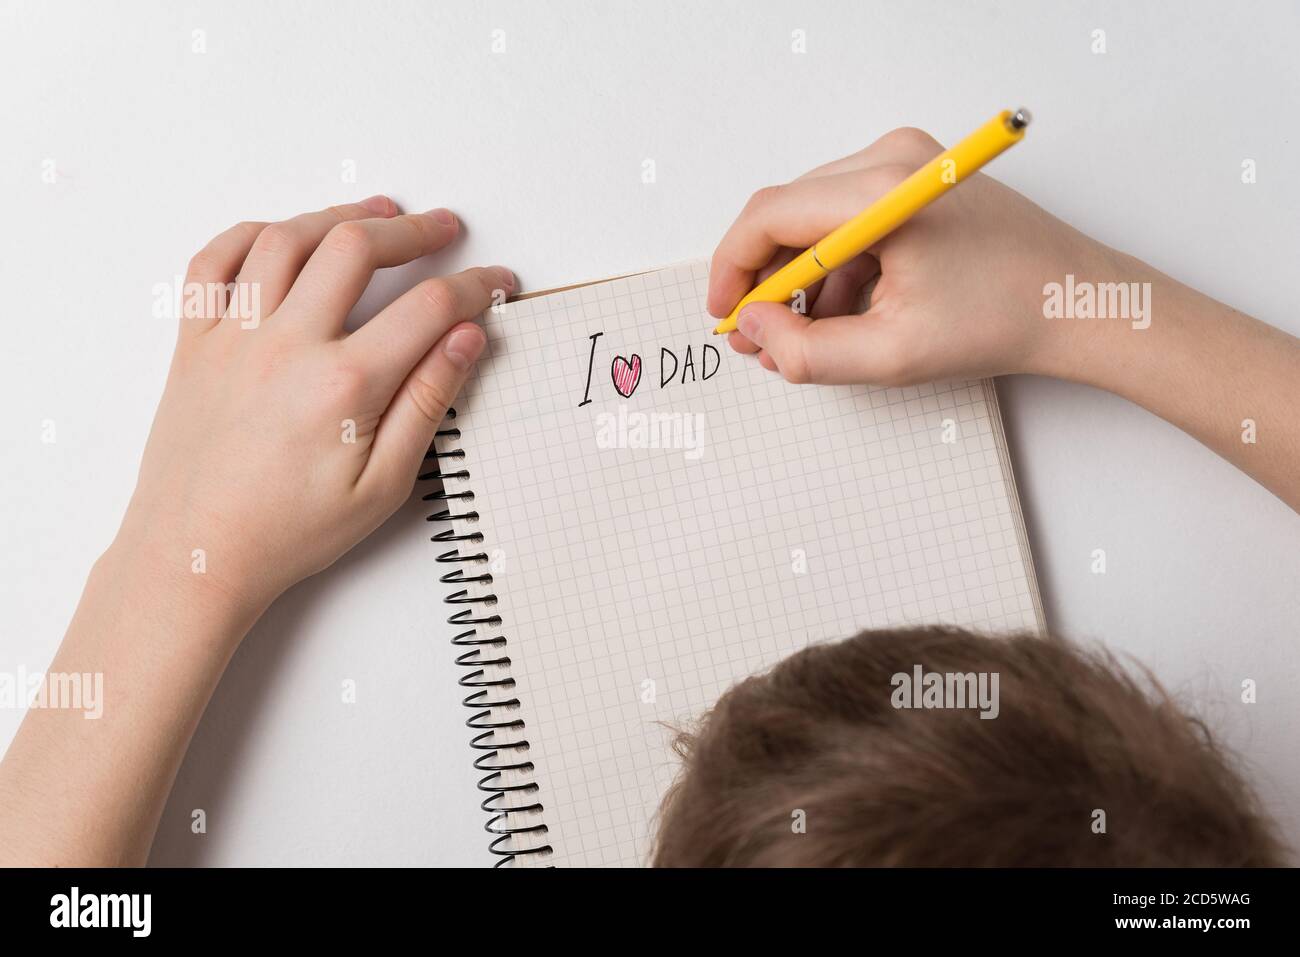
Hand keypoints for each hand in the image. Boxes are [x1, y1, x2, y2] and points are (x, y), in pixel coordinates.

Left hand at [118, 196, 511, 617]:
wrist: (194, 556)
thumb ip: (427, 404)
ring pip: (286, 239)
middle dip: (413, 231)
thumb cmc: (287, 532)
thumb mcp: (382, 486)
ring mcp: (233, 337)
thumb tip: (466, 341)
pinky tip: (284, 235)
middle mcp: (285, 346)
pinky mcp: (194, 343)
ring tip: (376, 214)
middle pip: (356, 247)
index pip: (428, 308)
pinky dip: (250, 235)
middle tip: (444, 230)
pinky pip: (212, 262)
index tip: (494, 284)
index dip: (474, 287)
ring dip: (338, 216)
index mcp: (343, 386)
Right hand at [708, 127, 1118, 385]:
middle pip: (787, 213)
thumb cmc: (1002, 320)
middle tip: (759, 335)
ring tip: (808, 335)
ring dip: (800, 279)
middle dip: (765, 279)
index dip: (732, 269)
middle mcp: (891, 157)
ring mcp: (905, 162)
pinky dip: (834, 268)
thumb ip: (806, 352)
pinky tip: (846, 313)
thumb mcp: (891, 355)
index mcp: (883, 190)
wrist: (1076, 303)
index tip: (725, 315)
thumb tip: (754, 329)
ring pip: (813, 218)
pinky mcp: (915, 179)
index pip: (769, 215)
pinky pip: (846, 219)